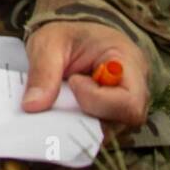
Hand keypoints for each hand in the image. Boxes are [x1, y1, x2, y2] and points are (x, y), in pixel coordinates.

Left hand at [22, 21, 149, 131]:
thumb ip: (43, 72)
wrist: (73, 39)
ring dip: (80, 122)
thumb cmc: (67, 36)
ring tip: (63, 98)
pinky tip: (64, 110)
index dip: (98, 100)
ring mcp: (126, 107)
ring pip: (110, 132)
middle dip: (87, 114)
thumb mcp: (50, 43)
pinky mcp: (113, 119)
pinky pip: (99, 133)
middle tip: (66, 93)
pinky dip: (78, 127)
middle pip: (122, 122)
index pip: (129, 102)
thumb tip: (32, 106)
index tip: (73, 81)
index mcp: (128, 62)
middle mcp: (137, 90)